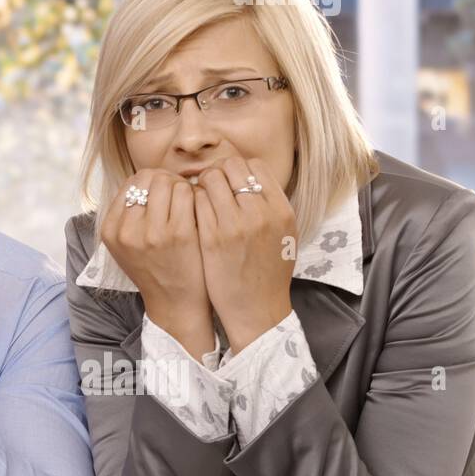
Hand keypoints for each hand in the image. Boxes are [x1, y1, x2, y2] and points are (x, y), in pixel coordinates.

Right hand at [101, 168, 213, 358]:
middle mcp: (126, 231)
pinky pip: (187, 193)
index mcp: (110, 230)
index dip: (150, 181)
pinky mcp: (178, 234)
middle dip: (167, 180)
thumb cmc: (157, 269)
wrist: (177, 304)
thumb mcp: (128, 245)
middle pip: (148, 178)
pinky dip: (196, 195)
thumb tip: (146, 178)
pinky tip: (200, 209)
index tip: (164, 192)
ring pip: (167, 182)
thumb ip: (129, 214)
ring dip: (182, 187)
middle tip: (180, 193)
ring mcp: (151, 232)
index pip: (130, 183)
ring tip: (190, 202)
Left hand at [192, 156, 294, 353]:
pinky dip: (191, 201)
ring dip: (201, 185)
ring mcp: (235, 224)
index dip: (238, 169)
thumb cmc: (268, 272)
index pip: (254, 166)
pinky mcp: (212, 237)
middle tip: (210, 187)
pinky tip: (191, 213)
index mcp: (281, 210)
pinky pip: (195, 201)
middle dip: (217, 172)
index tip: (229, 180)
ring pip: (210, 179)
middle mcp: (261, 213)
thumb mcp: (284, 234)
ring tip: (199, 199)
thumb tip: (249, 178)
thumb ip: (270, 205)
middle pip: (231, 166)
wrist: (257, 309)